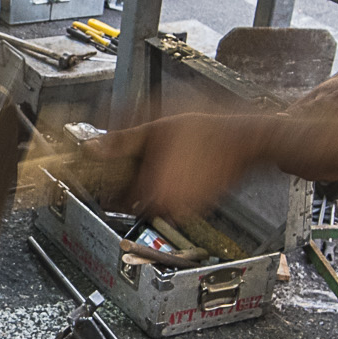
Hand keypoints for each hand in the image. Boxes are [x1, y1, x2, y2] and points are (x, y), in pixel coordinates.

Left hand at [113, 112, 275, 222]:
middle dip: (126, 182)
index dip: (104, 183)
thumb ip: (122, 141)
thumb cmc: (207, 132)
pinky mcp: (196, 207)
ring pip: (151, 201)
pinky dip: (167, 186)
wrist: (244, 140)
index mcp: (152, 190)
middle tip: (129, 161)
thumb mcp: (157, 129)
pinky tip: (173, 166)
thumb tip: (92, 148)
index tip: (100, 171)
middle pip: (131, 202)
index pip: (112, 200)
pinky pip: (171, 200)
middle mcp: (166, 207)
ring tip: (155, 159)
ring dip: (147, 184)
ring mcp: (182, 209)